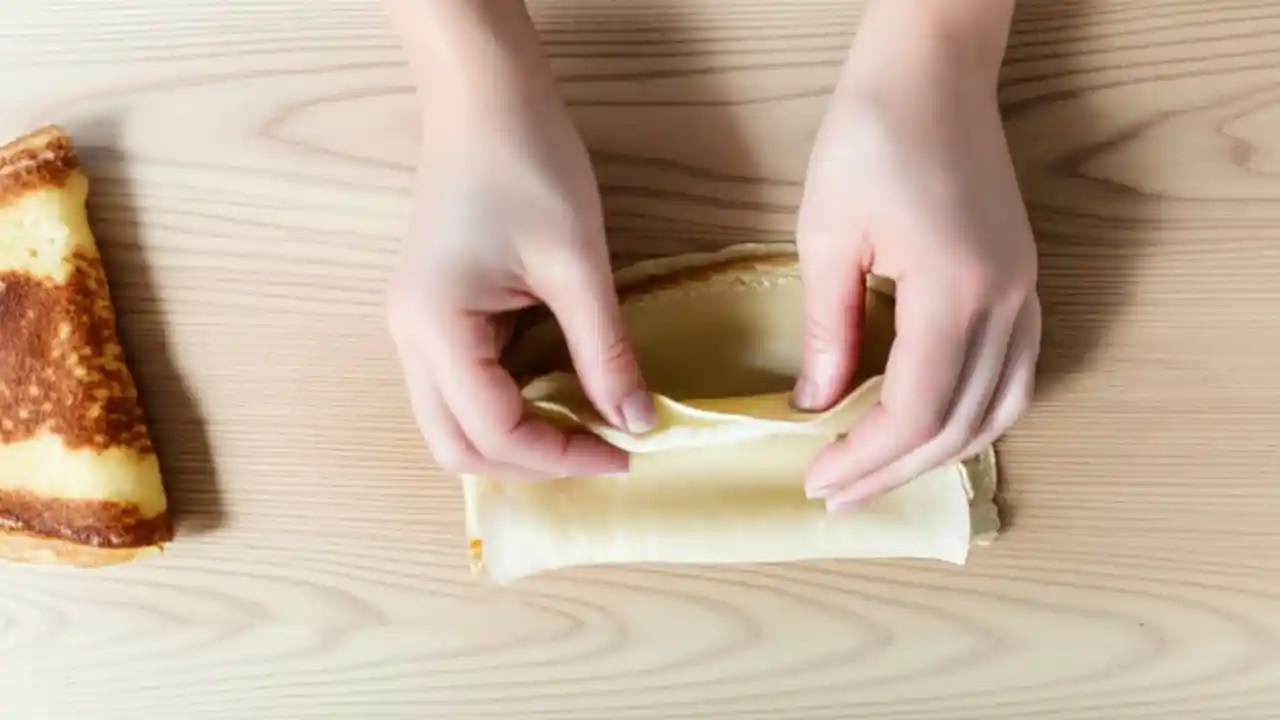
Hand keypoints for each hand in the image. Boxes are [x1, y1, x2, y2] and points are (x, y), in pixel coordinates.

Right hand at [386, 15, 654, 478]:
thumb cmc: (529, 166)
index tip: (624, 453)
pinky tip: (557, 389)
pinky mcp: (434, 313)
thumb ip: (604, 352)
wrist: (485, 99)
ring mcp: (415, 327)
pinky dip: (509, 403)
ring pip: (455, 421)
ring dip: (516, 437)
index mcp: (435, 328)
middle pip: (457, 446)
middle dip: (529, 462)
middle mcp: (409, 339)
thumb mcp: (577, 265)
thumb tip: (635, 422)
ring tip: (582, 426)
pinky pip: (464, 385)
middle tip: (596, 451)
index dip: (562, 456)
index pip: (494, 432)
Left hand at [795, 5, 1039, 510]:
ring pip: (1000, 406)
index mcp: (956, 288)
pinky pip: (1015, 371)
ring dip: (940, 451)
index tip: (817, 479)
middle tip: (836, 495)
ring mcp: (1025, 290)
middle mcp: (1007, 300)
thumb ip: (828, 328)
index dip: (865, 456)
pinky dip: (975, 412)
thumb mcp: (826, 233)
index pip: (916, 408)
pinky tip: (932, 424)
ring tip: (880, 473)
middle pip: (960, 422)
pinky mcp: (1023, 278)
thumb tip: (814, 404)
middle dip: (894, 469)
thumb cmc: (871, 133)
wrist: (933, 68)